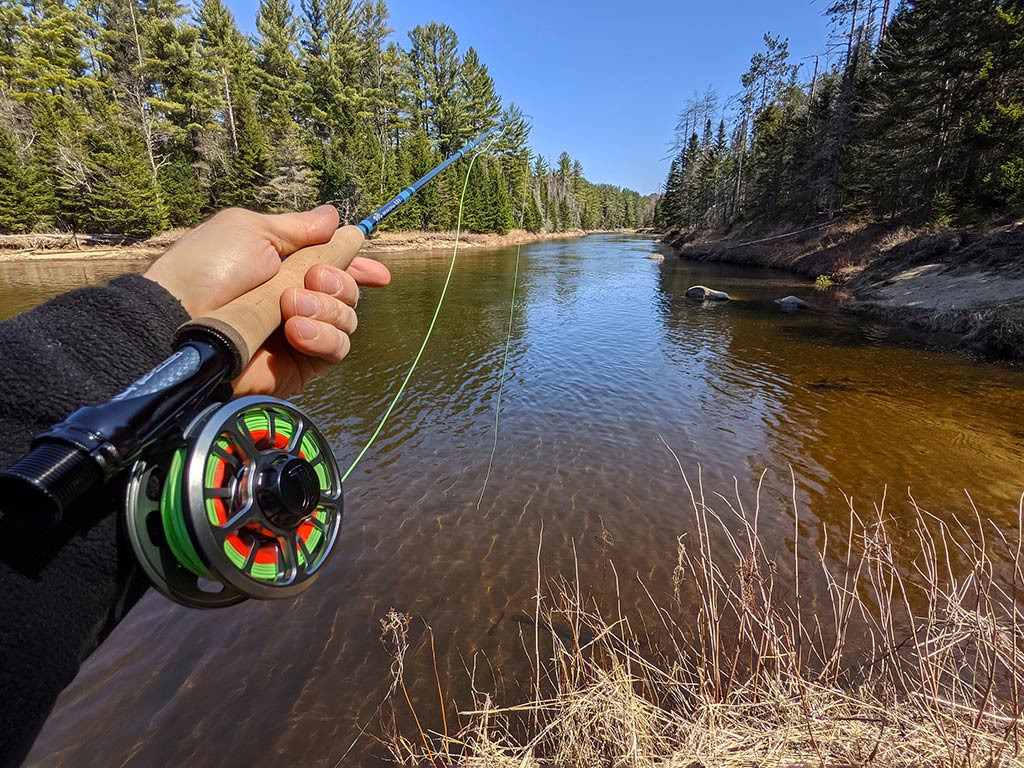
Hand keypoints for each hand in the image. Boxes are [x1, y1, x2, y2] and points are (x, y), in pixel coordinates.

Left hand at [144, 206, 390, 397]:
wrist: (181, 317)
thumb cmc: (208, 269)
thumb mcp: (253, 230)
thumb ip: (300, 228)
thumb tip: (335, 217)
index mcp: (286, 268)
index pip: (336, 269)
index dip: (359, 268)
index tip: (379, 273)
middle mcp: (297, 302)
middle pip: (349, 292)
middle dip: (340, 281)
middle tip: (311, 278)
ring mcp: (301, 336)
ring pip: (349, 320)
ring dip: (328, 307)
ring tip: (290, 306)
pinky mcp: (302, 366)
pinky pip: (337, 349)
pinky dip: (323, 335)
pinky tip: (296, 330)